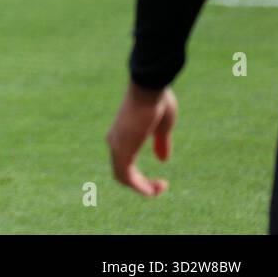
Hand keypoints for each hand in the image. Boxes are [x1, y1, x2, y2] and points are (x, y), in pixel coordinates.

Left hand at [106, 81, 176, 196]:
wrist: (150, 87)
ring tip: (160, 188)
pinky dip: (140, 187)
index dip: (140, 177)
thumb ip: (161, 143)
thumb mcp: (162, 127)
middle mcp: (115, 141)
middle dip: (141, 185)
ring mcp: (117, 145)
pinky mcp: (123, 149)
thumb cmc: (157, 101)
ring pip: (123, 178)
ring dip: (142, 188)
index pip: (125, 164)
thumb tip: (162, 160)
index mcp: (122, 135)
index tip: (162, 182)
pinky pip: (127, 178)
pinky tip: (153, 190)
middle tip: (161, 186)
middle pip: (122, 173)